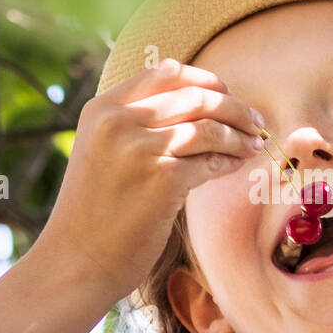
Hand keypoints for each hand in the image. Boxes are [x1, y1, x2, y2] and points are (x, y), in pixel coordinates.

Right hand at [33, 58, 264, 299]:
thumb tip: (199, 100)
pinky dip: (230, 161)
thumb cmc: (94, 211)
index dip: (207, 81)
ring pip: (209, 128)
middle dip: (235, 108)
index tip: (228, 95)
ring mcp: (141, 150)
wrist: (76, 259)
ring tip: (253, 145)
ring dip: (239, 136)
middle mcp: (119, 122)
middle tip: (256, 122)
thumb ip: (136, 123)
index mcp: (103, 108)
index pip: (167, 73)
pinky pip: (210, 161)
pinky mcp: (163, 180)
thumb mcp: (102, 150)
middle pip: (196, 97)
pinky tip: (236, 165)